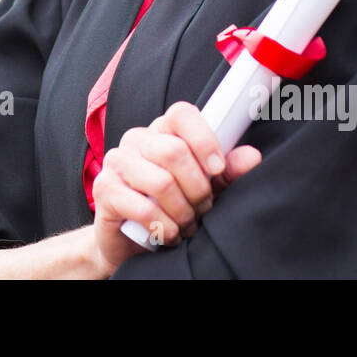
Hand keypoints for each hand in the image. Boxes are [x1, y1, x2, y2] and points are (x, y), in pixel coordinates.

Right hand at [90, 101, 261, 275]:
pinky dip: (163, 226)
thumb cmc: (171, 208)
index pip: (181, 114)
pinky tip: (168, 233)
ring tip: (185, 223)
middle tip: (202, 207)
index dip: (204, 139)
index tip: (217, 168)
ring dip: (182, 212)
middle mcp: (136, 139)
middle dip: (197, 188)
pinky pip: (143, 207)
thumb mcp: (206, 188)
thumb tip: (251, 156)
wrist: (132, 243)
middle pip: (174, 151)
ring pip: (161, 182)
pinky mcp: (104, 189)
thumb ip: (227, 172)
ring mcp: (116, 162)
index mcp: (161, 130)